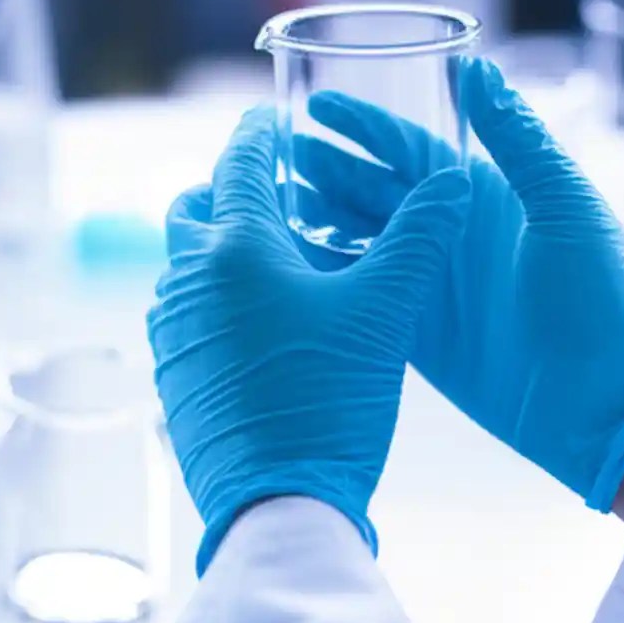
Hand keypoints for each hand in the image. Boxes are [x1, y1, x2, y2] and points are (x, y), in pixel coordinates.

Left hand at [148, 107, 469, 571]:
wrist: (280, 501)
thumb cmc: (331, 401)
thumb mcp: (386, 311)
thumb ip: (417, 237)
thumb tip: (450, 180)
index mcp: (236, 248)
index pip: (240, 161)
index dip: (262, 133)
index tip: (277, 120)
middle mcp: (188, 280)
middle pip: (196, 206)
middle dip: (232, 189)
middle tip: (277, 191)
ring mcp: (173, 331)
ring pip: (187, 264)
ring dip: (222, 246)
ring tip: (275, 258)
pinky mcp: (173, 373)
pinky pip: (188, 313)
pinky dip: (216, 297)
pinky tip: (260, 323)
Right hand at [288, 59, 623, 510]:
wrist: (612, 406)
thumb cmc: (605, 302)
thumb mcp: (564, 207)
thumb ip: (517, 140)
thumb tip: (479, 70)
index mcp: (490, 197)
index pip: (413, 148)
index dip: (365, 126)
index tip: (317, 104)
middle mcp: (456, 237)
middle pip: (377, 192)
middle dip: (327, 170)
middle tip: (271, 154)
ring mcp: (436, 288)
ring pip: (362, 243)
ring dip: (317, 222)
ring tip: (265, 204)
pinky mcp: (423, 337)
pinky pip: (364, 297)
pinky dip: (328, 281)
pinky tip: (287, 269)